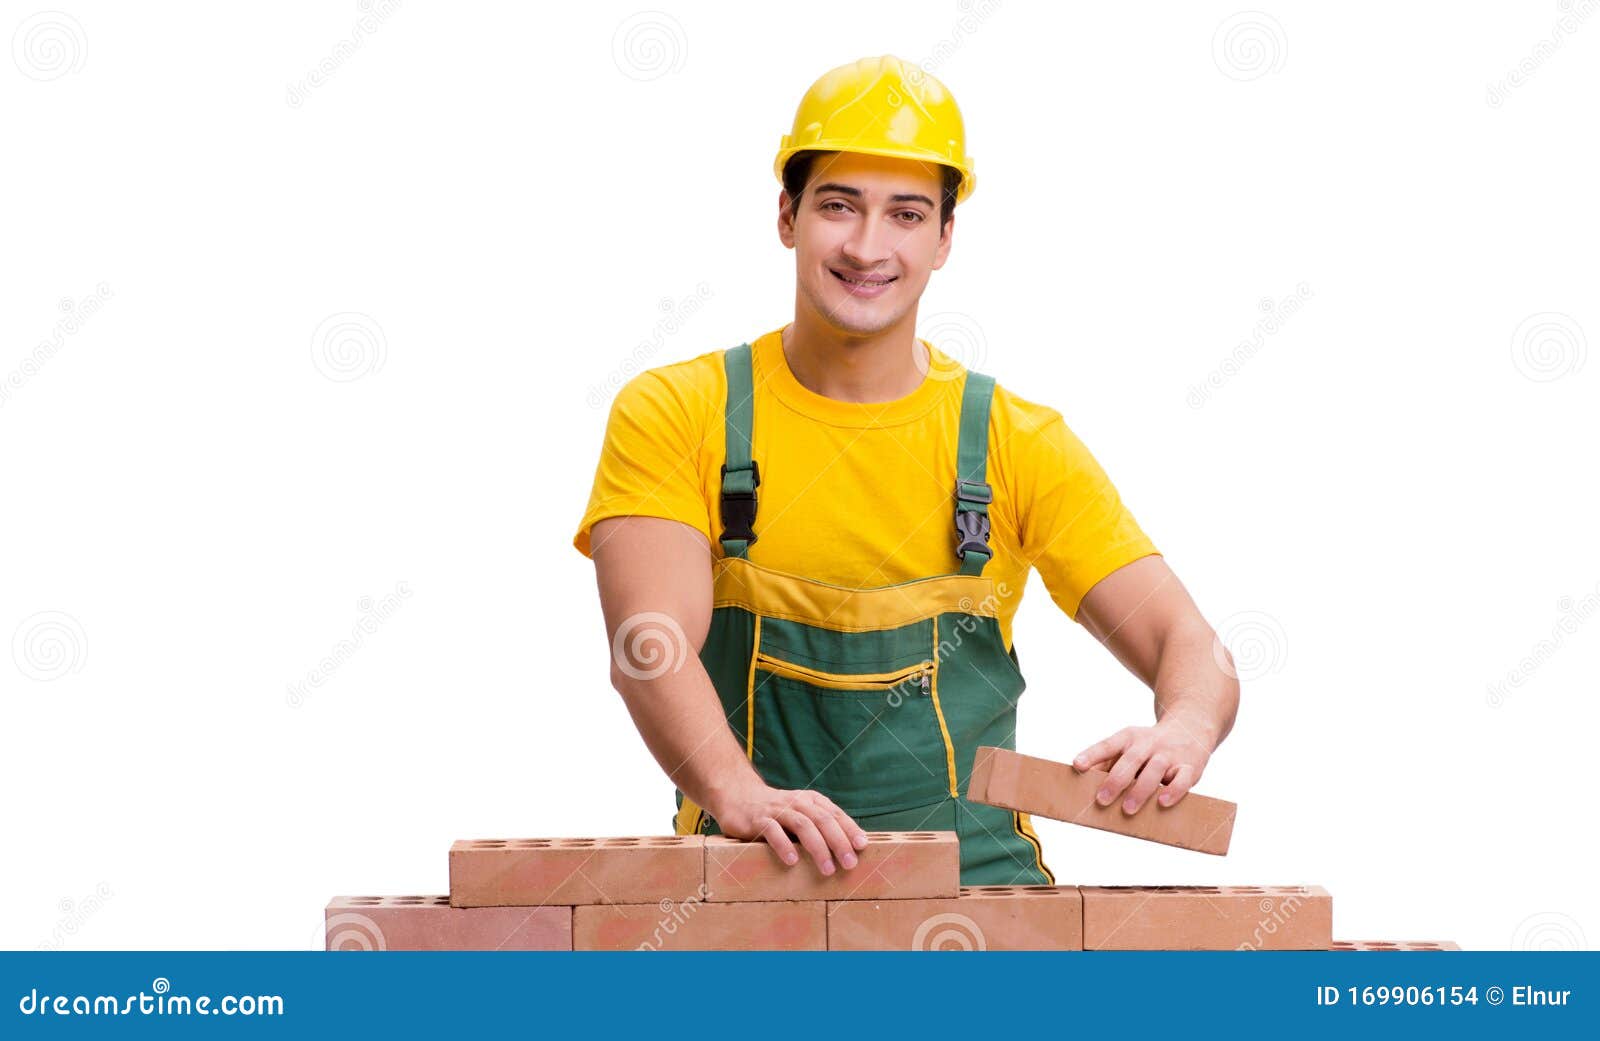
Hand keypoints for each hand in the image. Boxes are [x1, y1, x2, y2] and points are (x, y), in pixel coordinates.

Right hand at [708, 781, 867, 874]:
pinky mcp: (758, 819)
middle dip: (839, 842)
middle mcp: (797, 802)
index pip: (834, 814)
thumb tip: (850, 849)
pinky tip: (792, 860)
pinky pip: (773, 831)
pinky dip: (784, 845)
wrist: (738, 796)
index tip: (862, 846)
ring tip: (828, 869)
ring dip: (818, 847)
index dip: (850, 829)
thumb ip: (820, 827)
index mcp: (811, 801)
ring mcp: (777, 810)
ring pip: (802, 825)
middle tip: (850, 863)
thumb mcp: (801, 814)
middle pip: (822, 820)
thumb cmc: (777, 812)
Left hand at [1072, 719, 1212, 813]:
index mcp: (1129, 737)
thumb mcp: (1128, 745)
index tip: (1078, 766)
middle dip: (1115, 780)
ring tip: (1127, 809)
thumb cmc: (1150, 746)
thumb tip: (1080, 780)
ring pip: (1155, 769)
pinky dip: (1173, 790)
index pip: (1108, 744)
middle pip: (1131, 760)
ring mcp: (1170, 754)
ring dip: (1140, 789)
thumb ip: (1106, 761)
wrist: (1190, 728)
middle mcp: (1149, 743)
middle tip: (1102, 799)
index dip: (1092, 755)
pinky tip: (1162, 801)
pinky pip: (1182, 779)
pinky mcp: (1190, 767)